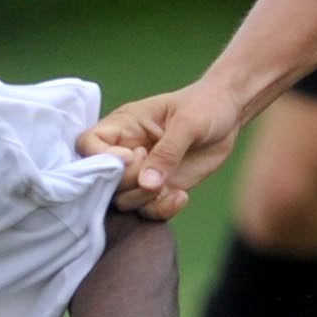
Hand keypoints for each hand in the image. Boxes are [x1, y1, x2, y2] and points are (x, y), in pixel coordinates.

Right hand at [81, 81, 244, 214]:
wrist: (228, 115)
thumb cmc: (204, 106)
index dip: (101, 159)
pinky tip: (181, 196)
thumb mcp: (188, 123)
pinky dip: (162, 210)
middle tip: (156, 175)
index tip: (133, 157)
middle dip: (128, 183)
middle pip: (102, 180)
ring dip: (144, 200)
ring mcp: (142, 172)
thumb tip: (146, 184)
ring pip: (123, 199)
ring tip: (170, 186)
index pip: (88, 145)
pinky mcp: (159, 188)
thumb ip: (167, 152)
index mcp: (124, 126)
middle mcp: (126, 151)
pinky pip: (148, 210)